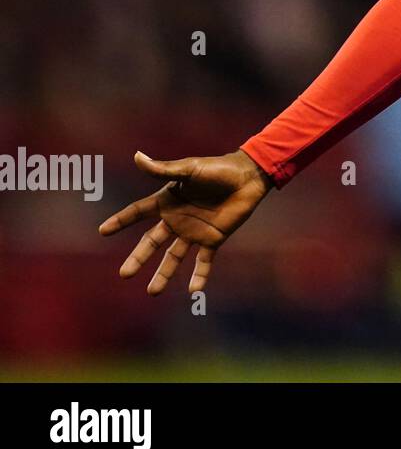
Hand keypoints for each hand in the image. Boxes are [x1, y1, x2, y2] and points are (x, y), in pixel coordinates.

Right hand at [98, 149, 273, 294]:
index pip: (138, 212)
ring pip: (174, 257)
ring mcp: (194, 231)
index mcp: (168, 201)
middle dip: (138, 258)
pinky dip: (200, 275)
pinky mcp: (213, 239)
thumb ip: (163, 169)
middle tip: (124, 274)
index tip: (103, 230)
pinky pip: (204, 261)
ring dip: (164, 274)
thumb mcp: (189, 169)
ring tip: (153, 292)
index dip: (121, 220)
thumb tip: (137, 156)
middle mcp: (177, 219)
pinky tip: (195, 290)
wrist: (248, 177)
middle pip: (152, 242)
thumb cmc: (218, 168)